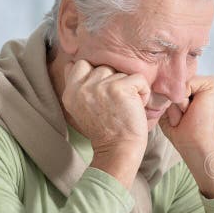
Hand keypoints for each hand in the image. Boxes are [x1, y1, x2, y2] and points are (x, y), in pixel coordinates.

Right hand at [62, 60, 149, 185]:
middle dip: (114, 83)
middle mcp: (82, 87)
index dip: (95, 74)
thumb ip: (80, 86)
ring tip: (126, 106)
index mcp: (70, 92)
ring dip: (129, 88)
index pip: (80, 64)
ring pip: (120, 72)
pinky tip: (137, 106)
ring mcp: (99, 86)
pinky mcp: (119, 88)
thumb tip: (78, 63)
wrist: (118, 150)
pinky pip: (138, 78)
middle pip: (103, 67)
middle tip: (117, 104)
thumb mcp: (82, 108)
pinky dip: (143, 92)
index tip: (105, 93)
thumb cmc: (106, 131)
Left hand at [159, 75, 213, 196]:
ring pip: (177, 84)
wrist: (195, 145)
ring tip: (187, 116)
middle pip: (173, 82)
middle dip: (172, 101)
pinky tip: (191, 112)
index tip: (180, 115)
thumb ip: (165, 92)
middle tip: (184, 117)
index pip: (170, 83)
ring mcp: (210, 81)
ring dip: (176, 104)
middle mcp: (203, 82)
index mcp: (194, 87)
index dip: (168, 100)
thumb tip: (163, 80)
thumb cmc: (182, 131)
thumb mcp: (168, 108)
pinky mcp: (213, 83)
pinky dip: (182, 102)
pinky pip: (185, 85)